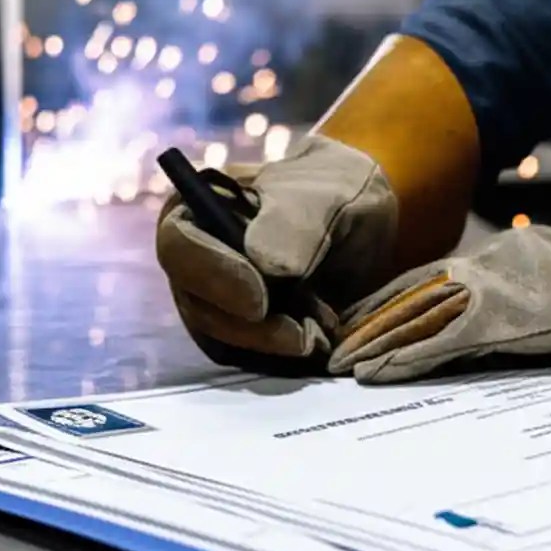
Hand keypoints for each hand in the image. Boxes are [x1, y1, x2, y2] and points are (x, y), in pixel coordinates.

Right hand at [156, 134, 396, 368]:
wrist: (371, 228)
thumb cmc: (341, 195)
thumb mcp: (332, 193)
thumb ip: (296, 220)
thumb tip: (260, 259)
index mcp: (200, 207)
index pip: (179, 246)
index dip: (212, 275)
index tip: (259, 300)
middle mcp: (197, 259)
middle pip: (197, 305)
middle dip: (251, 326)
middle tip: (304, 332)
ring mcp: (217, 301)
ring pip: (222, 340)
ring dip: (273, 344)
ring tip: (323, 329)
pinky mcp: (242, 335)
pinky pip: (248, 358)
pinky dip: (283, 357)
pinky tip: (320, 340)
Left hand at [330, 132, 550, 384]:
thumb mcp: (535, 271)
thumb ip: (498, 285)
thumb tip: (465, 302)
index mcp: (486, 260)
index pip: (417, 283)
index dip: (377, 304)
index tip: (345, 322)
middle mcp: (478, 273)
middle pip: (406, 300)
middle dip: (364, 327)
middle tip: (329, 352)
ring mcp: (487, 298)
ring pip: (414, 320)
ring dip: (373, 345)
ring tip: (341, 367)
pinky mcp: (499, 327)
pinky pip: (440, 345)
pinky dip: (405, 360)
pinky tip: (376, 374)